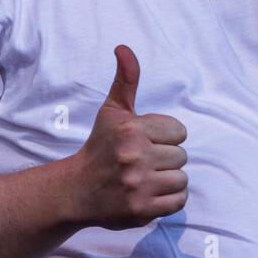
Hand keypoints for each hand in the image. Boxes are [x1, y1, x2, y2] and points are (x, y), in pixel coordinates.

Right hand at [71, 45, 188, 229]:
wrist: (76, 191)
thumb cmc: (100, 147)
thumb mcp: (112, 111)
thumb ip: (125, 79)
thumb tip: (124, 47)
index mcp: (132, 130)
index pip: (180, 132)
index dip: (165, 137)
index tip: (145, 142)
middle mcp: (134, 157)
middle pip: (182, 156)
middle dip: (165, 159)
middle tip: (142, 163)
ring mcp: (138, 185)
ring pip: (182, 179)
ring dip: (168, 180)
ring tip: (145, 179)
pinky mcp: (141, 210)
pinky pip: (179, 201)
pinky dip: (169, 200)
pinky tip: (150, 193)